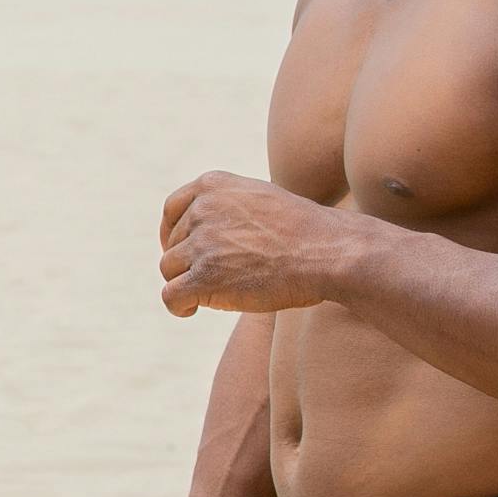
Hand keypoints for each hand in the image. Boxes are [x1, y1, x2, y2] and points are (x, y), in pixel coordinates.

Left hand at [158, 171, 361, 317]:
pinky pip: (171, 296)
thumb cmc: (305, 232)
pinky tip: (191, 310)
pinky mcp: (205, 278)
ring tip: (213, 294)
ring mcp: (202, 243)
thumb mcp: (260, 198)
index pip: (172, 210)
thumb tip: (203, 227)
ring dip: (186, 284)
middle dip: (189, 263)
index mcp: (212, 186)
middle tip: (217, 278)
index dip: (172, 234)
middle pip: (173, 244)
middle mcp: (201, 210)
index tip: (183, 251)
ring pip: (169, 270)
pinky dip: (178, 306)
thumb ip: (227, 205)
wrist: (328, 253)